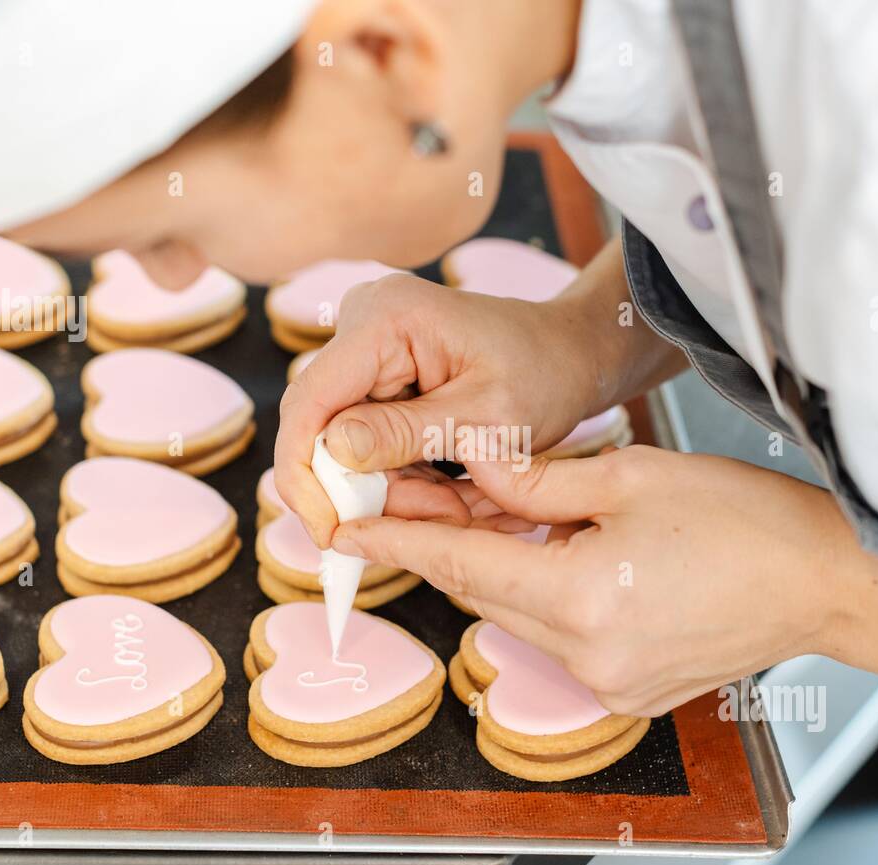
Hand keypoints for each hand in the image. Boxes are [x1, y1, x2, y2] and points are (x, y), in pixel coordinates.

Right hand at [274, 238, 683, 546]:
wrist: (573, 355)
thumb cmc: (544, 373)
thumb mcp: (486, 415)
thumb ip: (406, 432)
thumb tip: (331, 452)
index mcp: (385, 319)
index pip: (310, 402)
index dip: (304, 473)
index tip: (328, 532)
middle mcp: (364, 326)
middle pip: (325, 430)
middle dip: (371, 491)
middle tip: (439, 519)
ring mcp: (369, 352)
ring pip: (350, 449)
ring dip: (398, 492)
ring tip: (463, 507)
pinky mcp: (380, 379)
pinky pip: (372, 446)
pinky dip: (408, 480)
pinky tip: (455, 494)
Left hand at [330, 446, 865, 716]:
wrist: (824, 582)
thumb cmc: (743, 517)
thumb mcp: (632, 475)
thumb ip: (537, 481)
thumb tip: (470, 471)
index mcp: (582, 597)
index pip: (461, 563)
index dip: (398, 539)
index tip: (344, 526)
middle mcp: (586, 656)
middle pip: (481, 594)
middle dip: (443, 544)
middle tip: (407, 495)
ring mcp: (608, 684)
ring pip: (515, 616)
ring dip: (493, 568)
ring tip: (485, 510)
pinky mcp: (628, 692)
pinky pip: (555, 638)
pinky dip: (539, 595)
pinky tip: (549, 553)